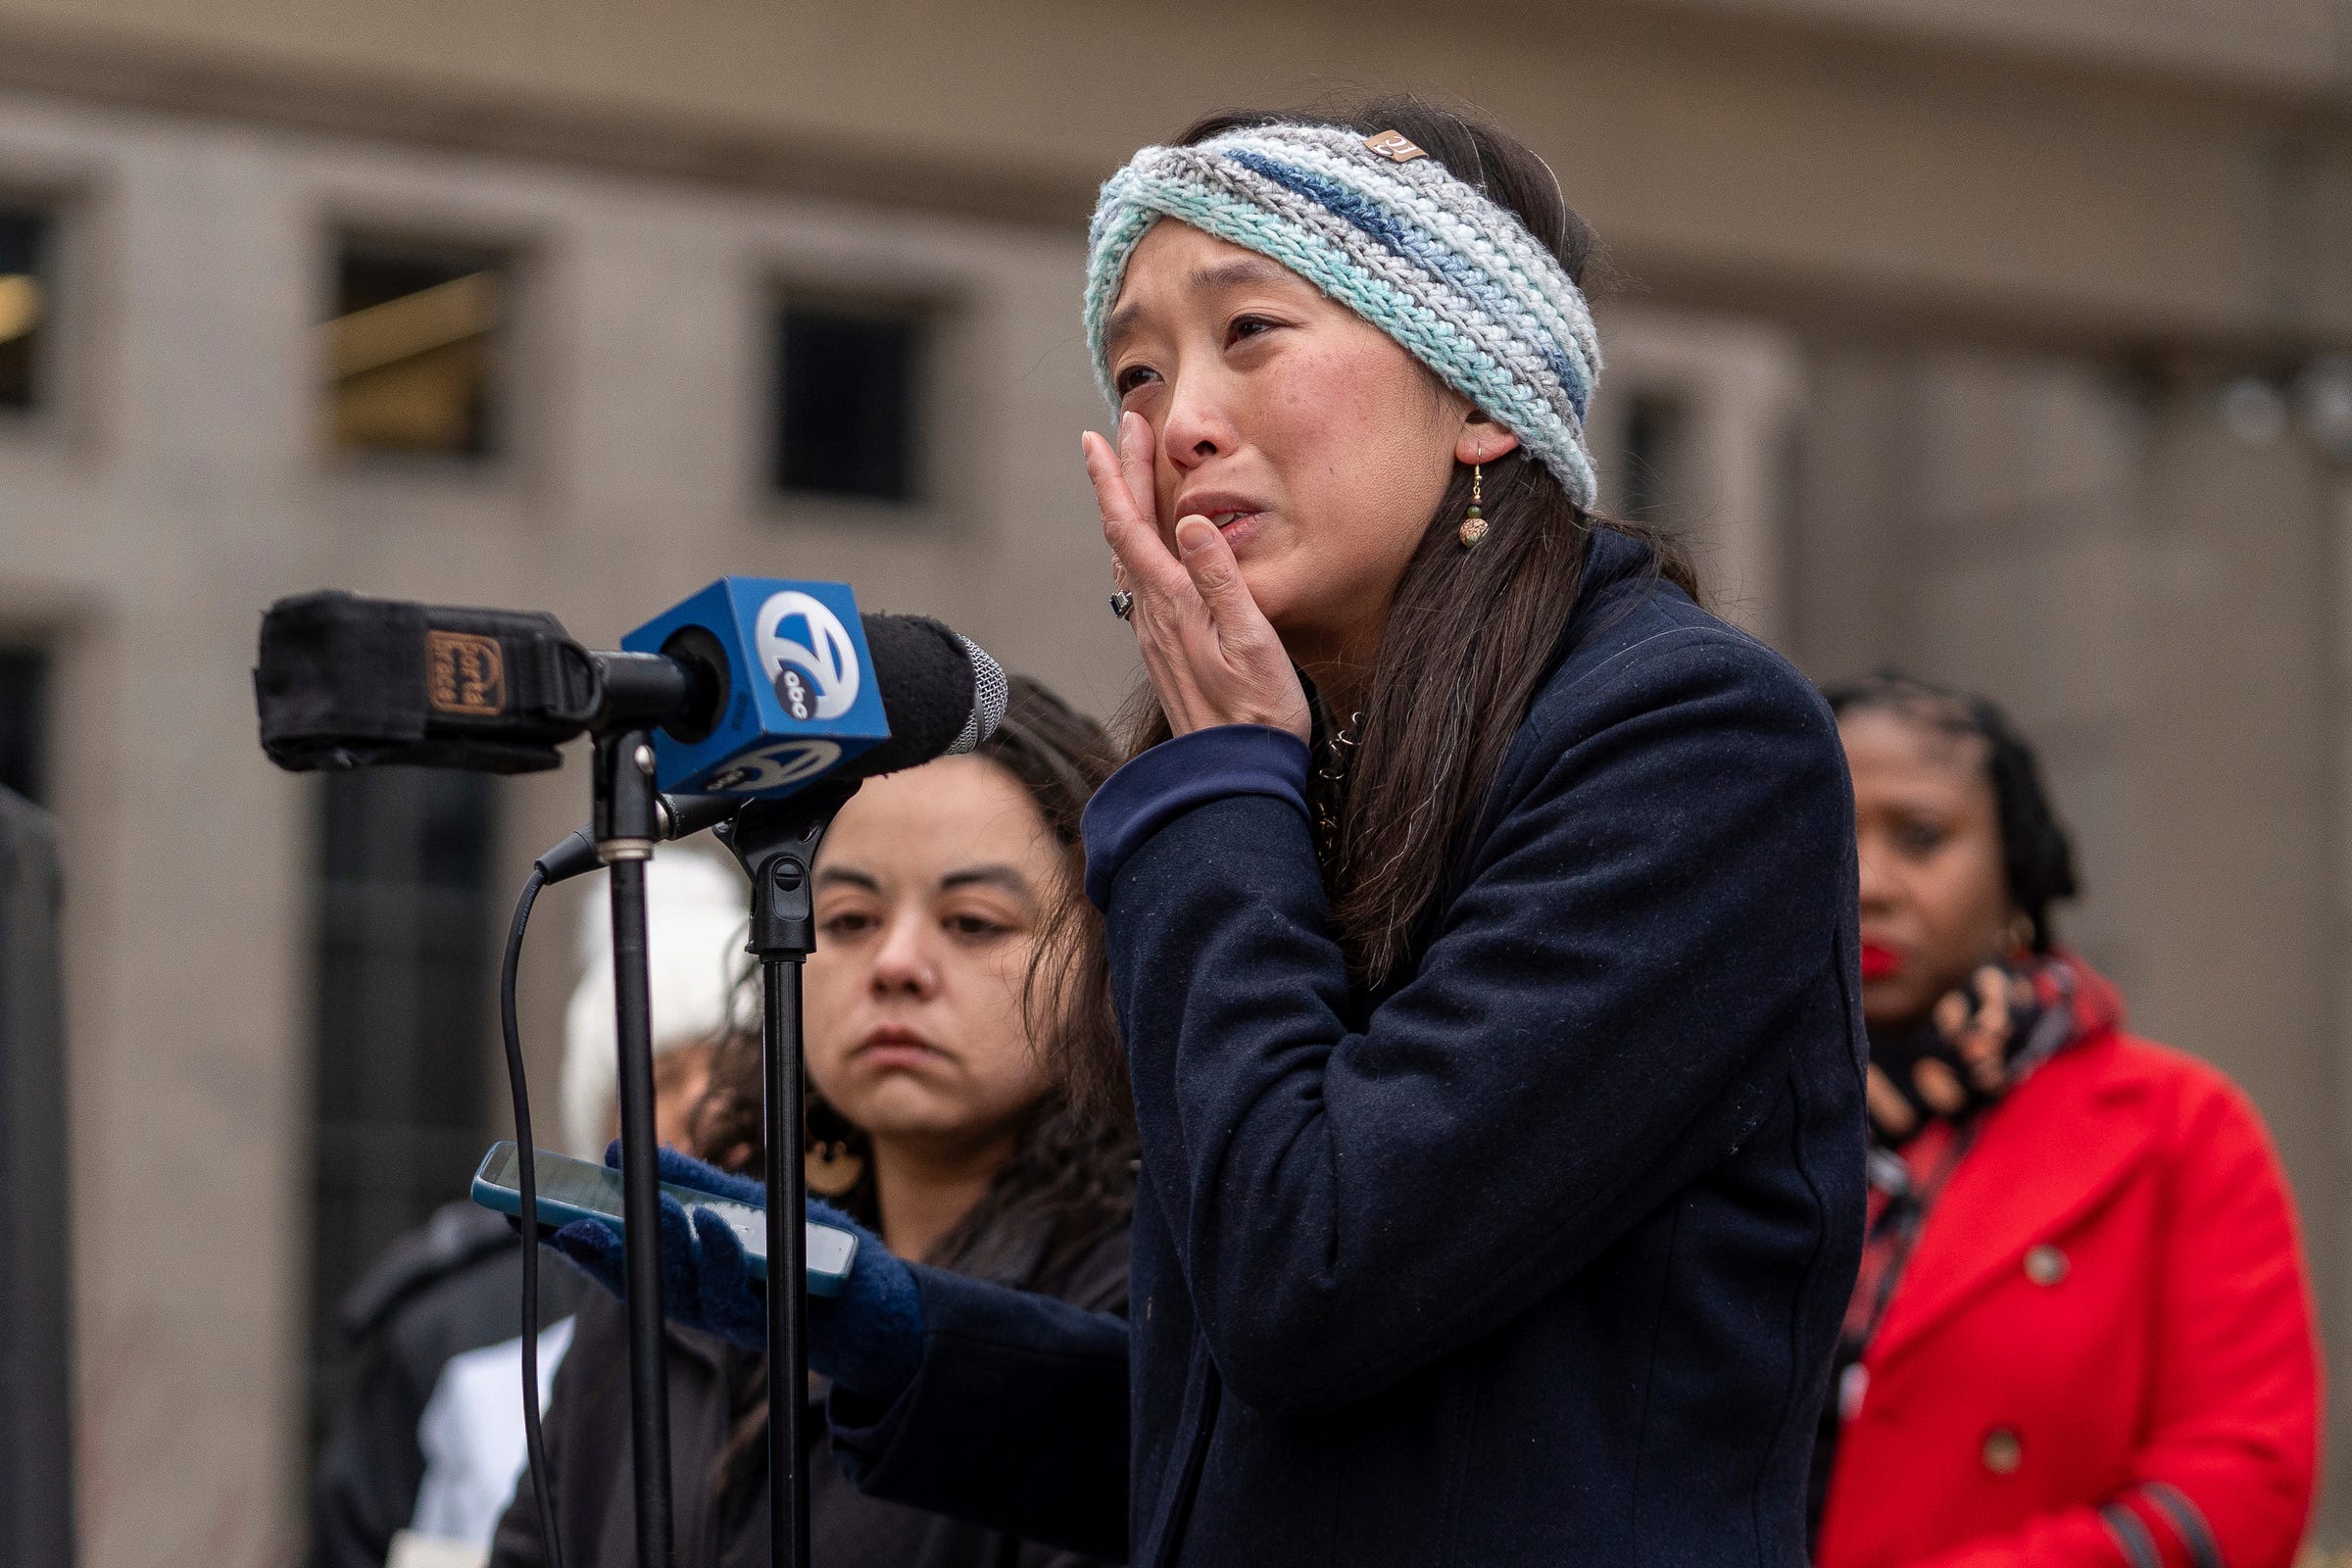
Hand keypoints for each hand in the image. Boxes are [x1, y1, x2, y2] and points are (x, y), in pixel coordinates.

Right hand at [541, 1143, 926, 1395]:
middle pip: (638, 1276)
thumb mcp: (744, 1208)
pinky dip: (723, 1254)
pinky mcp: (777, 1314)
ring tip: (642, 1213)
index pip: (613, 1256)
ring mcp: (735, 1311)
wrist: (877, 1311)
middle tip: (561, 1220)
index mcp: (681, 1274)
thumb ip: (688, 1183)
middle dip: (597, 1250)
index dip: (566, 1236)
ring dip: (662, 1246)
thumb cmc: (803, 1256)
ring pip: (685, 1284)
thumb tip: (618, 1156)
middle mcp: (697, 1300)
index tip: (520, 1211)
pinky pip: (744, 1288)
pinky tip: (709, 1225)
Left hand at [1084, 412, 1308, 740]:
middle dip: (1120, 478)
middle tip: (1122, 430)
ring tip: (1128, 473)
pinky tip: (1146, 544)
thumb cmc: (1257, 713)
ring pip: (1128, 556)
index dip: (1114, 479)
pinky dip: (1137, 545)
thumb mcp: (1251, 640)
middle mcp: (1153, 615)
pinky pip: (1140, 581)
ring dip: (1125, 508)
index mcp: (1172, 604)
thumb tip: (1190, 520)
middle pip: (1124, 533)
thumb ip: (1220, 578)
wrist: (1234, 777)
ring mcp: (1154, 633)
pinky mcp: (1164, 648)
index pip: (1131, 527)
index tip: (1101, 436)